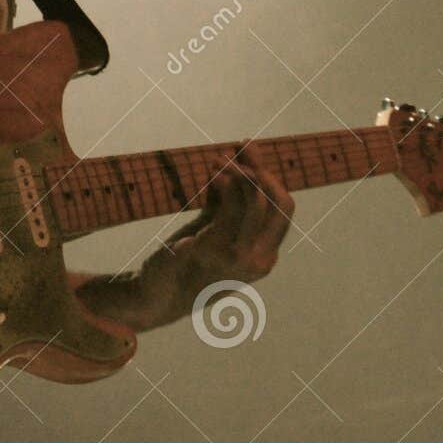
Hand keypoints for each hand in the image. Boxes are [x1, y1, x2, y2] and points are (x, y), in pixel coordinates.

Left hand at [157, 144, 292, 289]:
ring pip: (254, 200)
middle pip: (277, 202)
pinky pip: (227, 206)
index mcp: (265, 255)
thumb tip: (235, 160)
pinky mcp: (211, 249)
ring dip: (238, 171)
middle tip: (237, 149)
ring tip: (219, 159)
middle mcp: (258, 259)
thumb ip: (227, 199)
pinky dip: (222, 183)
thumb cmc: (188, 261)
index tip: (249, 152)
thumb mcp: (215, 227)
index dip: (270, 175)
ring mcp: (237, 257)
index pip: (284, 208)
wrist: (158, 292)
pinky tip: (211, 174)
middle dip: (259, 168)